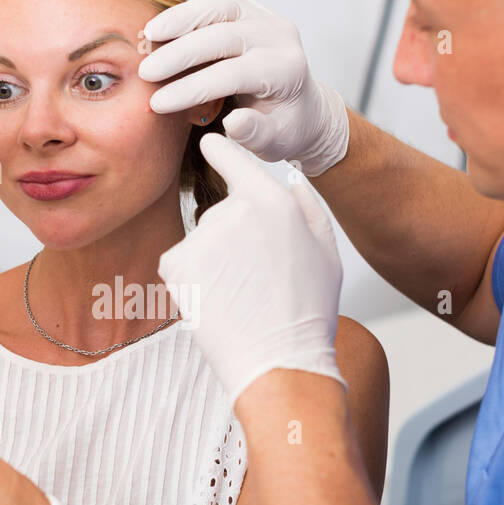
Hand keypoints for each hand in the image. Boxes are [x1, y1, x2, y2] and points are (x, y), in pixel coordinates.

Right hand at [138, 0, 349, 177]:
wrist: (304, 109)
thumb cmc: (284, 130)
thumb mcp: (274, 142)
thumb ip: (255, 134)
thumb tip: (233, 122)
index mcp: (285, 72)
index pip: (232, 76)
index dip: (191, 89)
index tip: (157, 103)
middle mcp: (279, 39)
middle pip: (223, 36)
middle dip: (180, 53)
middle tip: (146, 71)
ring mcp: (267, 19)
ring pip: (222, 6)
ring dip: (182, 17)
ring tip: (150, 34)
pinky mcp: (255, 10)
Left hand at [158, 133, 345, 403]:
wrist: (280, 360)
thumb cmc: (309, 312)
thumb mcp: (327, 252)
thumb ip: (308, 208)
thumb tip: (292, 181)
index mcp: (271, 200)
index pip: (231, 157)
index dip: (219, 151)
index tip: (209, 144)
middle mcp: (233, 210)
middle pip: (219, 214)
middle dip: (229, 241)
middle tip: (254, 280)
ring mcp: (201, 236)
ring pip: (199, 243)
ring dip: (210, 264)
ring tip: (238, 296)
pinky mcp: (176, 264)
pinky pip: (178, 265)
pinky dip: (190, 283)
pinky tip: (216, 302)